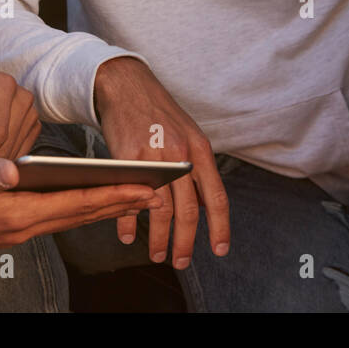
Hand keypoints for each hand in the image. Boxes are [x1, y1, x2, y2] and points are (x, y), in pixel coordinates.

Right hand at [0, 158, 159, 247]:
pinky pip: (53, 216)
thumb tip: (13, 170)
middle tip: (155, 191)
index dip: (110, 196)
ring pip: (68, 216)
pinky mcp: (7, 224)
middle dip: (118, 202)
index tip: (143, 189)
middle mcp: (17, 226)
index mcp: (10, 214)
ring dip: (101, 205)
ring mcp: (13, 228)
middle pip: (78, 214)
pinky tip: (88, 197)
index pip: (72, 205)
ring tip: (133, 194)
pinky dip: (78, 206)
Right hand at [93, 57, 229, 269]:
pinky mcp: (128, 157)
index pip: (216, 197)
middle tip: (181, 262)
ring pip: (160, 208)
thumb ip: (196, 168)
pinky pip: (131, 196)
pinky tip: (129, 235)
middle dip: (185, 243)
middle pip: (187, 211)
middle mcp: (180, 155)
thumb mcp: (189, 134)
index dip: (220, 227)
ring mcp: (154, 156)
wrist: (128, 85)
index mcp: (199, 151)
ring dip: (159, 238)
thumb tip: (202, 205)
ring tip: (157, 254)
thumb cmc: (159, 113)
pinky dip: (129, 221)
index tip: (219, 250)